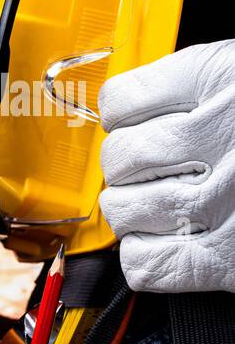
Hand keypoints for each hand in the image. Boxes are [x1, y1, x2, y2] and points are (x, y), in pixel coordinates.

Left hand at [98, 39, 234, 292]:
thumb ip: (208, 88)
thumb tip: (138, 112)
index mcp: (225, 79)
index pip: (121, 101)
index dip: (124, 117)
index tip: (138, 123)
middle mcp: (218, 137)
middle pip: (120, 159)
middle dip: (130, 169)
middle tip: (157, 171)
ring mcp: (222, 201)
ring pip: (125, 211)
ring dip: (135, 213)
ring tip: (167, 206)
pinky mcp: (230, 259)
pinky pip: (148, 264)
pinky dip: (145, 258)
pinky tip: (170, 244)